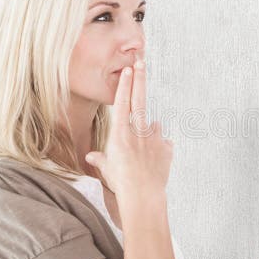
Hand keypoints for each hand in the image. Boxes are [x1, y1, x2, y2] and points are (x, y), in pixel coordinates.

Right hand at [85, 61, 172, 198]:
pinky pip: (163, 143)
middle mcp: (138, 131)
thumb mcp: (106, 169)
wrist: (143, 197)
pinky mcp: (167, 148)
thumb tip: (91, 156)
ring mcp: (155, 138)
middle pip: (139, 99)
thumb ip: (100, 159)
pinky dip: (159, 148)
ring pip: (153, 127)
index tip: (128, 70)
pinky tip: (154, 162)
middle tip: (140, 61)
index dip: (125, 85)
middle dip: (139, 78)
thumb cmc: (121, 183)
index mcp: (120, 134)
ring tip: (143, 155)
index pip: (122, 103)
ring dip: (149, 134)